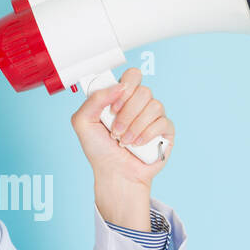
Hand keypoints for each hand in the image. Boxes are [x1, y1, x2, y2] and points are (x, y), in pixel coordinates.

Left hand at [69, 67, 174, 187]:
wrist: (114, 173)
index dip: (124, 88)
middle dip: (127, 113)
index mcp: (122, 97)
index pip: (133, 76)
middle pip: (144, 91)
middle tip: (116, 130)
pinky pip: (163, 122)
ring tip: (124, 141)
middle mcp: (140, 104)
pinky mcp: (166, 131)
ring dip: (135, 126)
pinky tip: (137, 145)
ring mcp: (154, 117)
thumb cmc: (99, 149)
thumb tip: (119, 86)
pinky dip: (147, 135)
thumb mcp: (83, 122)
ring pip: (155, 106)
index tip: (113, 108)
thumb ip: (94, 99)